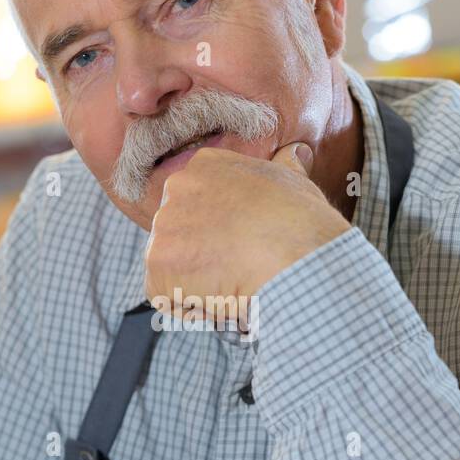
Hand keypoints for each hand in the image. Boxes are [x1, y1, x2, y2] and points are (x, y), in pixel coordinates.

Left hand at [144, 142, 350, 325]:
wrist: (295, 258)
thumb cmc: (301, 224)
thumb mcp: (295, 181)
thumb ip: (284, 167)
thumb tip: (293, 153)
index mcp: (205, 166)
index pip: (196, 204)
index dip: (218, 233)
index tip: (242, 244)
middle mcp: (176, 188)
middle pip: (179, 235)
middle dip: (202, 257)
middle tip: (238, 266)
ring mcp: (163, 226)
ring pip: (171, 267)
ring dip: (198, 283)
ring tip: (233, 281)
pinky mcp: (157, 264)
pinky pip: (165, 296)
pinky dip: (190, 306)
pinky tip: (219, 297)